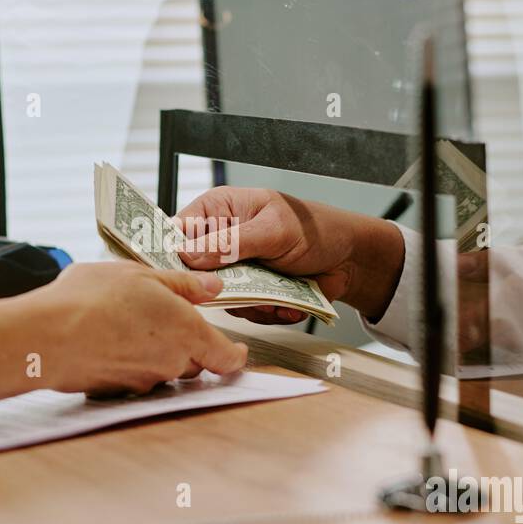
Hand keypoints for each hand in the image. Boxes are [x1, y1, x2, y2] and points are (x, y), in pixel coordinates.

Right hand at [0, 262, 247, 404]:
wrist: (46, 337)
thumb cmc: (91, 300)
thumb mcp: (142, 275)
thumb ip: (183, 285)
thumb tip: (213, 289)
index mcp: (187, 332)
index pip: (228, 358)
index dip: (236, 355)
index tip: (238, 349)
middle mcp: (171, 362)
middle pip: (194, 362)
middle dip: (187, 344)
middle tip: (165, 318)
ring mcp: (143, 381)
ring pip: (163, 369)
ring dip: (154, 351)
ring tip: (127, 322)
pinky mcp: (117, 391)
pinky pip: (132, 376)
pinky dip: (127, 361)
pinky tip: (106, 339)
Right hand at [174, 187, 405, 323]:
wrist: (348, 259)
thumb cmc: (314, 229)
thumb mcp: (273, 231)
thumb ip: (232, 243)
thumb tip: (189, 255)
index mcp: (217, 211)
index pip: (177, 233)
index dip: (174, 256)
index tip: (184, 276)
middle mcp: (219, 240)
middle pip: (194, 274)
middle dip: (225, 287)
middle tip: (251, 287)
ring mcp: (234, 269)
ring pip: (219, 298)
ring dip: (252, 302)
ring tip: (281, 292)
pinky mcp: (249, 293)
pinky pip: (243, 312)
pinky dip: (268, 311)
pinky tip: (288, 301)